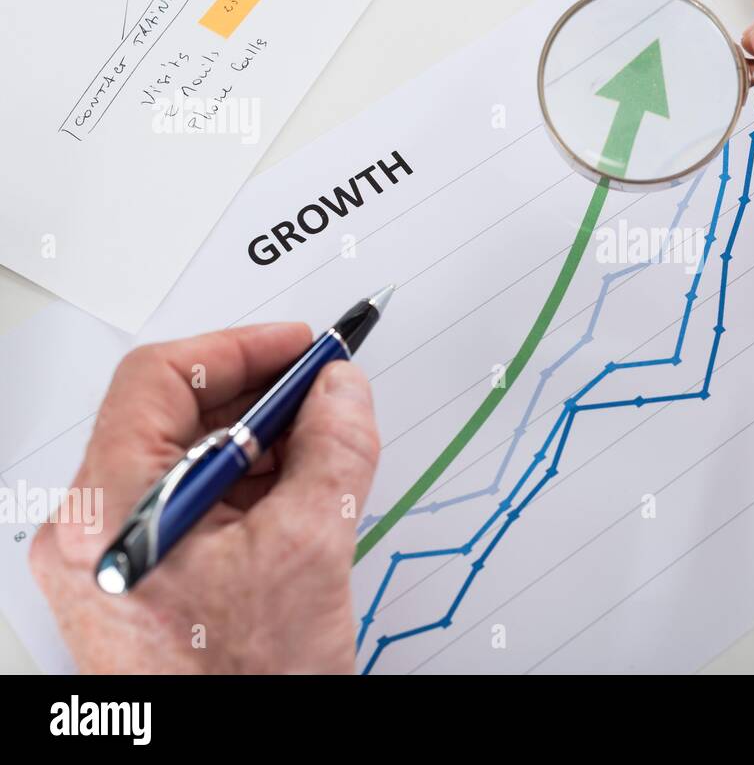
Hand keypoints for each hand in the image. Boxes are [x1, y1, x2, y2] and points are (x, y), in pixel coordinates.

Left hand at [29, 324, 381, 672]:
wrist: (239, 759)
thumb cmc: (248, 685)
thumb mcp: (310, 549)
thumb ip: (333, 449)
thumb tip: (341, 388)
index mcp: (110, 513)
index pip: (160, 380)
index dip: (241, 349)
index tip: (303, 348)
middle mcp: (94, 531)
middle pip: (173, 418)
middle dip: (261, 399)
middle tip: (326, 389)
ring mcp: (112, 557)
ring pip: (188, 459)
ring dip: (261, 443)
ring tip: (325, 448)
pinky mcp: (140, 576)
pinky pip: (194, 501)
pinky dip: (251, 485)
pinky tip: (301, 492)